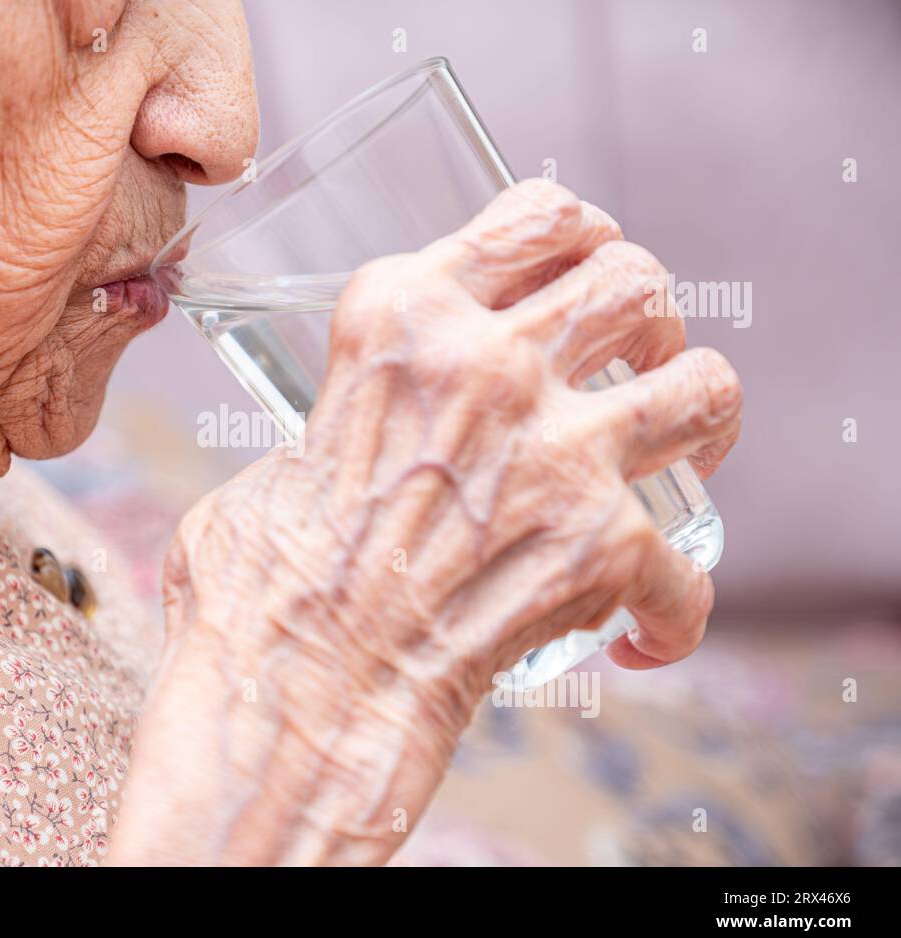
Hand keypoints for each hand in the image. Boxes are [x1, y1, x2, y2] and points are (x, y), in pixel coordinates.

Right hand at [110, 179, 741, 864]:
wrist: (294, 690)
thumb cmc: (263, 585)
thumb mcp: (281, 446)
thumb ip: (342, 419)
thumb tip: (348, 444)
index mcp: (402, 319)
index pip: (533, 215)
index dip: (580, 232)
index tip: (586, 261)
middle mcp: (488, 363)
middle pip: (633, 282)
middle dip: (651, 317)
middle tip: (634, 359)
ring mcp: (557, 451)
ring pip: (704, 384)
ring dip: (703, 415)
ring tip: (681, 449)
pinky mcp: (600, 547)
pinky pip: (688, 571)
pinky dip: (673, 610)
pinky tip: (642, 635)